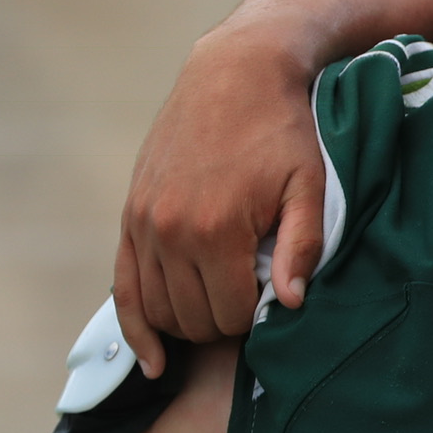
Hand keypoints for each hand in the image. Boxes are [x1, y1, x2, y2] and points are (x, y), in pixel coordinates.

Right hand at [113, 24, 327, 375]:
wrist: (235, 72)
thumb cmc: (282, 128)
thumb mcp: (309, 183)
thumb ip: (302, 245)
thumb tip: (289, 305)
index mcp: (217, 229)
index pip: (231, 314)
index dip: (256, 316)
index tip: (273, 296)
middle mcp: (171, 232)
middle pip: (193, 318)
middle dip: (224, 321)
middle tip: (251, 298)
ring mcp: (144, 223)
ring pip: (159, 309)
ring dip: (189, 321)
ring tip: (220, 305)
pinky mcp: (130, 213)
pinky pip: (124, 287)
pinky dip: (136, 327)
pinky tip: (150, 360)